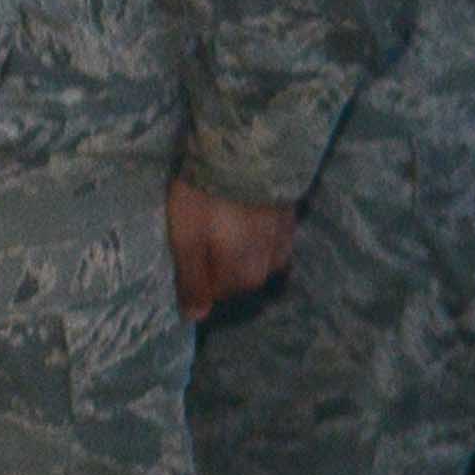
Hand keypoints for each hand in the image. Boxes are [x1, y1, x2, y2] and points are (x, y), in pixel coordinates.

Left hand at [164, 180, 299, 316]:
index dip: (198, 279)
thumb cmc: (207, 200)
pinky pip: (272, 239)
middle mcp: (271, 265)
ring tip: (220, 228)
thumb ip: (192, 281)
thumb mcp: (186, 241)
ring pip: (259, 260)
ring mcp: (285, 241)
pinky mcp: (290, 217)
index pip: (218, 293)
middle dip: (219, 267)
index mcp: (245, 275)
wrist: (246, 156)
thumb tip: (196, 318)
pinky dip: (257, 236)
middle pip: (241, 278)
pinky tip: (244, 220)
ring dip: (240, 252)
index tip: (184, 256)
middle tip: (199, 239)